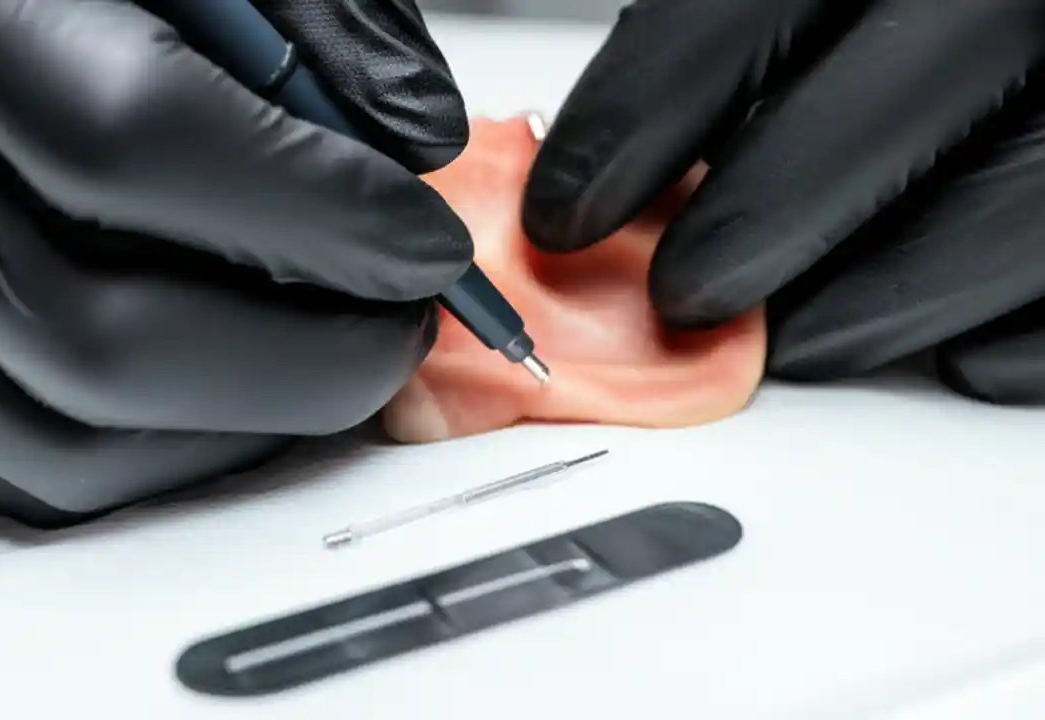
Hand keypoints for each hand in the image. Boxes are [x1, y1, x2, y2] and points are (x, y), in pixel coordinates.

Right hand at [0, 0, 469, 523]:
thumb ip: (316, 24)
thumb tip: (415, 145)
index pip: (134, 141)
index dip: (316, 210)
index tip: (424, 243)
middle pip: (105, 342)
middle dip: (306, 358)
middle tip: (401, 326)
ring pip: (77, 445)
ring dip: (249, 420)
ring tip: (326, 350)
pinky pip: (43, 479)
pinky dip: (176, 453)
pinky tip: (235, 385)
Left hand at [523, 0, 1044, 404]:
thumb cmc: (908, 20)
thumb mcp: (810, 6)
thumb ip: (738, 48)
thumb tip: (604, 157)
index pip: (750, 8)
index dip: (646, 111)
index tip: (564, 210)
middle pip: (889, 100)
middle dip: (769, 212)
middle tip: (680, 298)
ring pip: (1016, 194)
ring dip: (888, 290)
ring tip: (796, 346)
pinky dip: (1020, 329)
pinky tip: (953, 356)